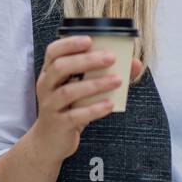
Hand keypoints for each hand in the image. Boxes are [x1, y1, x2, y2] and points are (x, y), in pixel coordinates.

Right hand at [30, 35, 143, 162]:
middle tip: (111, 58)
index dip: (69, 43)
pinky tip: (110, 104)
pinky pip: (75, 115)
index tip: (90, 39)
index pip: (53, 52)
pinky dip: (94, 109)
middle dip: (86, 60)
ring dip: (95, 84)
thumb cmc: (69, 109)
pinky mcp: (58, 124)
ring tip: (117, 80)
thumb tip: (135, 64)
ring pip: (68, 91)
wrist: (50, 142)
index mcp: (49, 73)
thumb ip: (106, 75)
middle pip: (60, 67)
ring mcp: (49, 106)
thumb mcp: (83, 90)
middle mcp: (46, 87)